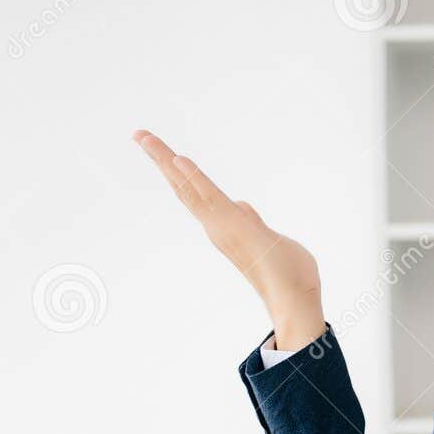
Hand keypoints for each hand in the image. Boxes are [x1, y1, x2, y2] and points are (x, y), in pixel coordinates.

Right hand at [132, 129, 324, 349]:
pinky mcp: (235, 227)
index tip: (166, 152)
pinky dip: (193, 178)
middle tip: (138, 134)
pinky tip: (178, 159)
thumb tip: (243, 206)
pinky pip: (211, 198)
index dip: (179, 172)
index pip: (196, 193)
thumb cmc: (287, 274)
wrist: (295, 300)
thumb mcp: (268, 237)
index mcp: (225, 226)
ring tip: (144, 137)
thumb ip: (251, 220)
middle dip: (160, 160)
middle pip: (183, 187)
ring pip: (189, 188)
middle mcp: (217, 226)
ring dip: (166, 161)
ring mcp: (223, 227)